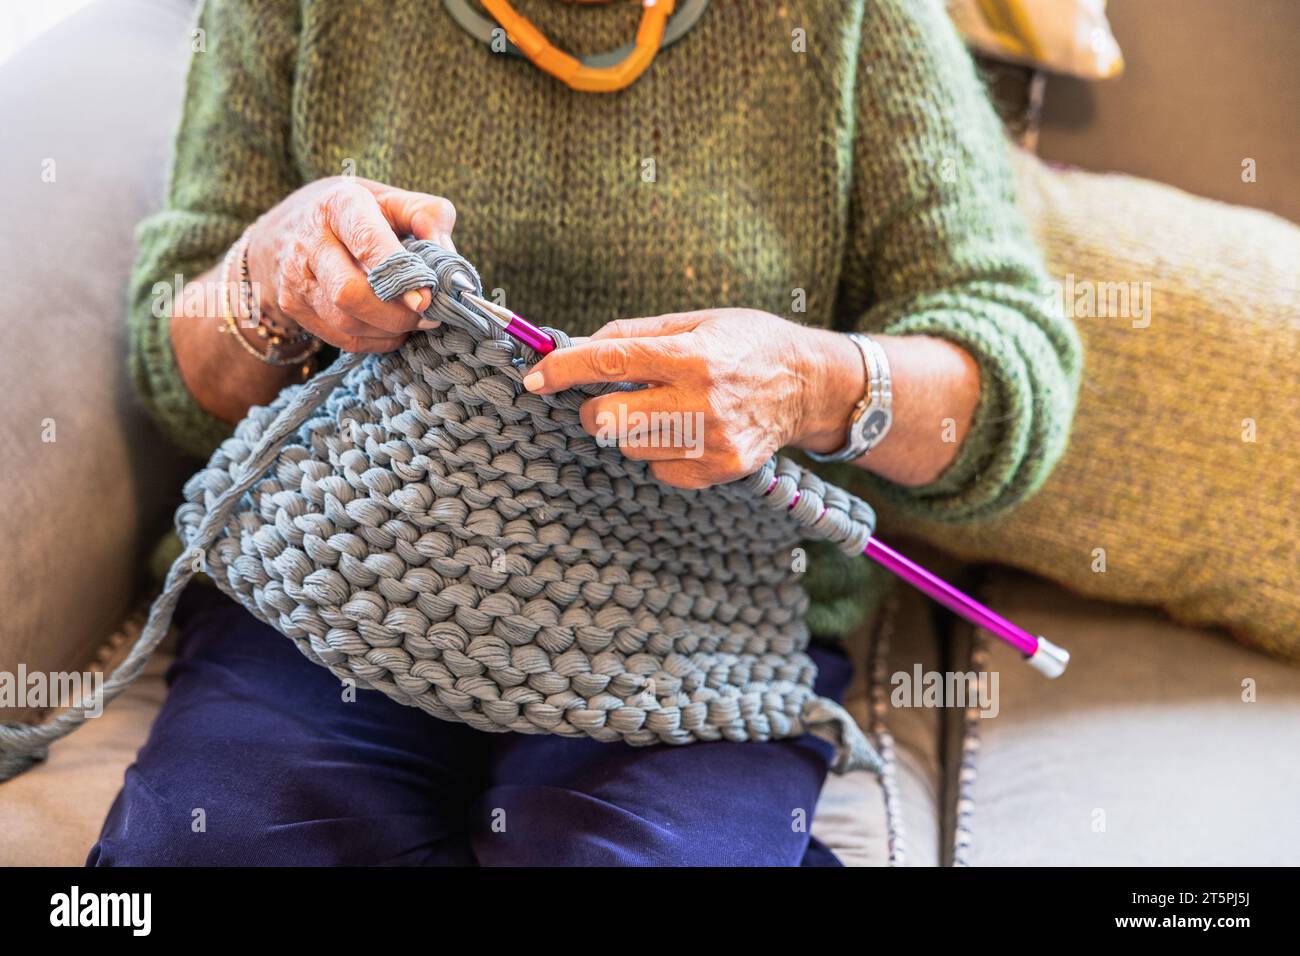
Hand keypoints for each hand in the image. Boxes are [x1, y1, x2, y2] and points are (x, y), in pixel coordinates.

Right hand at [245, 176, 457, 352]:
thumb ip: (429, 219)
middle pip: (350, 292)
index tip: (427, 298)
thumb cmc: (357, 214)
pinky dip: (376, 340)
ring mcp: (295, 277)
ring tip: (413, 320)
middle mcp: (309, 240)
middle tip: (428, 315)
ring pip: (346, 321)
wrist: (293, 228)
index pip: (366, 243)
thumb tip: (450, 268)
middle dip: (396, 313)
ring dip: (389, 329)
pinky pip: (342, 339)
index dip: (399, 275)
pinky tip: (391, 328)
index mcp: (338, 205)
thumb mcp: (393, 201)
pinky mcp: (294, 306)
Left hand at [522, 309, 863, 488]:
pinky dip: (657, 452)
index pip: (610, 362)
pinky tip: (682, 431)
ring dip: (628, 430)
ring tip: (658, 410)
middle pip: (610, 419)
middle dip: (593, 409)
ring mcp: (712, 441)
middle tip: (603, 400)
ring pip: (630, 448)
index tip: (535, 377)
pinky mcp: (720, 469)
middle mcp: (701, 401)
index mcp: (692, 355)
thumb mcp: (696, 320)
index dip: (563, 369)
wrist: (809, 386)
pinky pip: (659, 470)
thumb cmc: (748, 344)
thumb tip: (580, 346)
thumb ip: (636, 334)